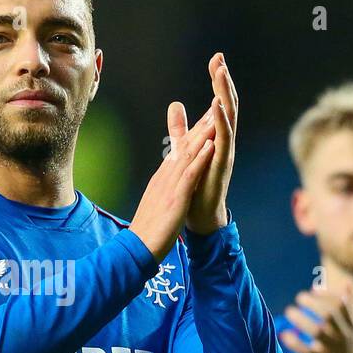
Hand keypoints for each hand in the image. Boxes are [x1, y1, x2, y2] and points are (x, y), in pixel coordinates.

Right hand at [129, 101, 216, 261]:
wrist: (137, 248)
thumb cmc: (148, 229)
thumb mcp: (156, 202)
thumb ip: (163, 187)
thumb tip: (168, 180)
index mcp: (163, 179)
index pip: (181, 151)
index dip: (195, 133)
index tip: (208, 117)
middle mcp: (165, 177)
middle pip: (185, 147)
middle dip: (201, 126)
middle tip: (216, 104)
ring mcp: (170, 186)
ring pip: (188, 155)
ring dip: (203, 134)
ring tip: (216, 115)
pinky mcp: (175, 199)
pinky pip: (189, 176)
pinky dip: (200, 159)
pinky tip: (210, 146)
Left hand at [185, 53, 237, 234]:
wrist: (200, 215)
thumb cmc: (196, 185)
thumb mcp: (185, 149)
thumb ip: (180, 129)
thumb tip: (175, 105)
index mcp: (216, 136)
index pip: (219, 102)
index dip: (218, 81)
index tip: (216, 58)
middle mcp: (224, 140)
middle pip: (227, 104)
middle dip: (223, 81)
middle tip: (219, 58)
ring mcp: (225, 151)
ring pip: (228, 117)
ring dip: (224, 95)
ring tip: (221, 74)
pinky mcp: (222, 163)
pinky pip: (224, 139)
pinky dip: (221, 121)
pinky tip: (217, 106)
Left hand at [278, 287, 352, 352]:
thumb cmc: (349, 347)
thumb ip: (352, 306)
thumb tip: (348, 283)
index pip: (342, 305)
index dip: (328, 294)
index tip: (314, 288)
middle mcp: (344, 337)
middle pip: (329, 316)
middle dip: (313, 304)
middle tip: (299, 297)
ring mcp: (333, 350)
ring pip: (317, 331)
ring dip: (301, 319)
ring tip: (289, 311)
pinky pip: (306, 351)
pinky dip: (294, 343)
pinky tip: (284, 335)